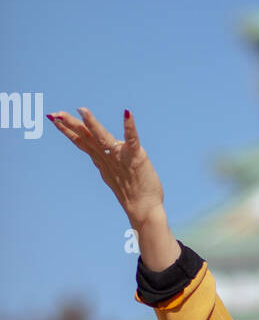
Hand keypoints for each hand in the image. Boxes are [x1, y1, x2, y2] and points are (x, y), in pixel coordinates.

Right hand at [47, 107, 165, 228]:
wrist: (144, 209)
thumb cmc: (131, 192)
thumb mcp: (111, 172)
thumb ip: (103, 160)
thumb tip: (95, 153)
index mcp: (101, 159)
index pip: (81, 141)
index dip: (67, 129)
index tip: (53, 118)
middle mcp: (107, 157)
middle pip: (86, 138)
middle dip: (70, 124)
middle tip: (55, 114)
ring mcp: (120, 157)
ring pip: (103, 137)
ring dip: (92, 124)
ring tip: (82, 110)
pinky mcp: (136, 157)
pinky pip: (132, 139)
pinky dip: (129, 126)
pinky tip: (127, 113)